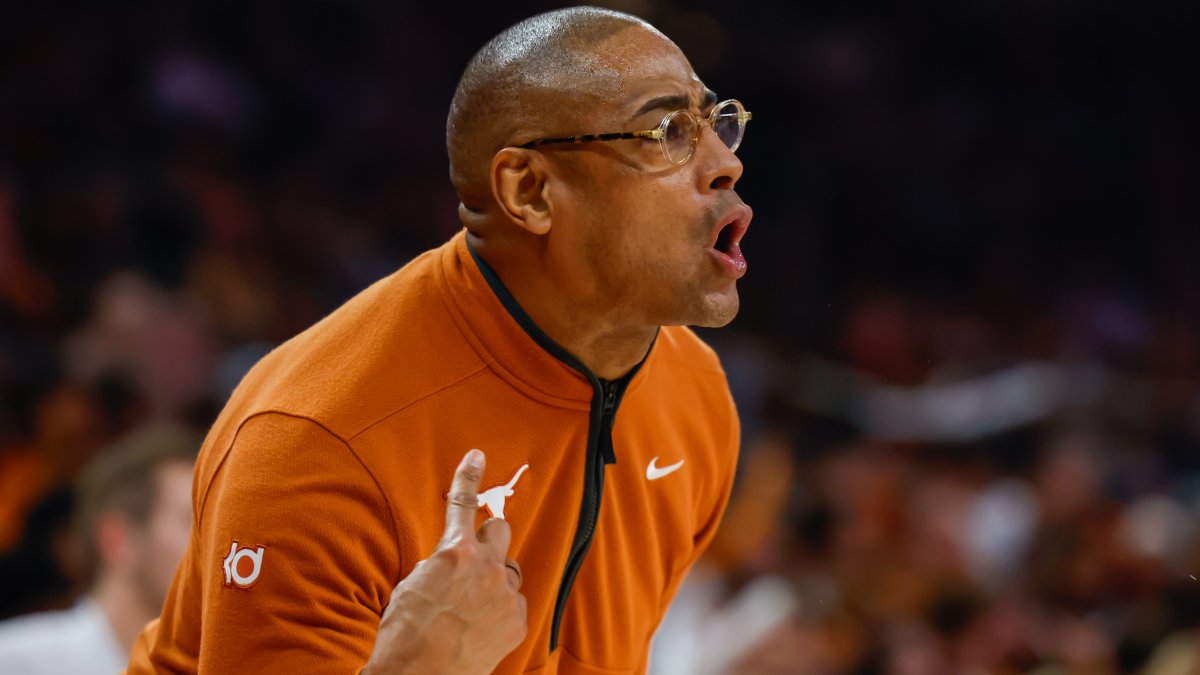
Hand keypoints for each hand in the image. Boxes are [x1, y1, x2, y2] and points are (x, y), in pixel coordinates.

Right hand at [363, 449, 526, 673]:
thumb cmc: (405, 634)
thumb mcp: (411, 585)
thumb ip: (438, 563)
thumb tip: (450, 559)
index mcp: (455, 552)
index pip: (464, 502)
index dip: (470, 475)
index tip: (478, 455)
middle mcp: (486, 567)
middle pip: (502, 529)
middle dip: (489, 537)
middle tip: (475, 556)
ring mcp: (506, 594)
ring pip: (507, 571)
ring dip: (493, 580)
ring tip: (470, 607)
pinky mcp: (518, 620)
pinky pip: (513, 603)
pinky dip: (499, 610)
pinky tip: (479, 627)